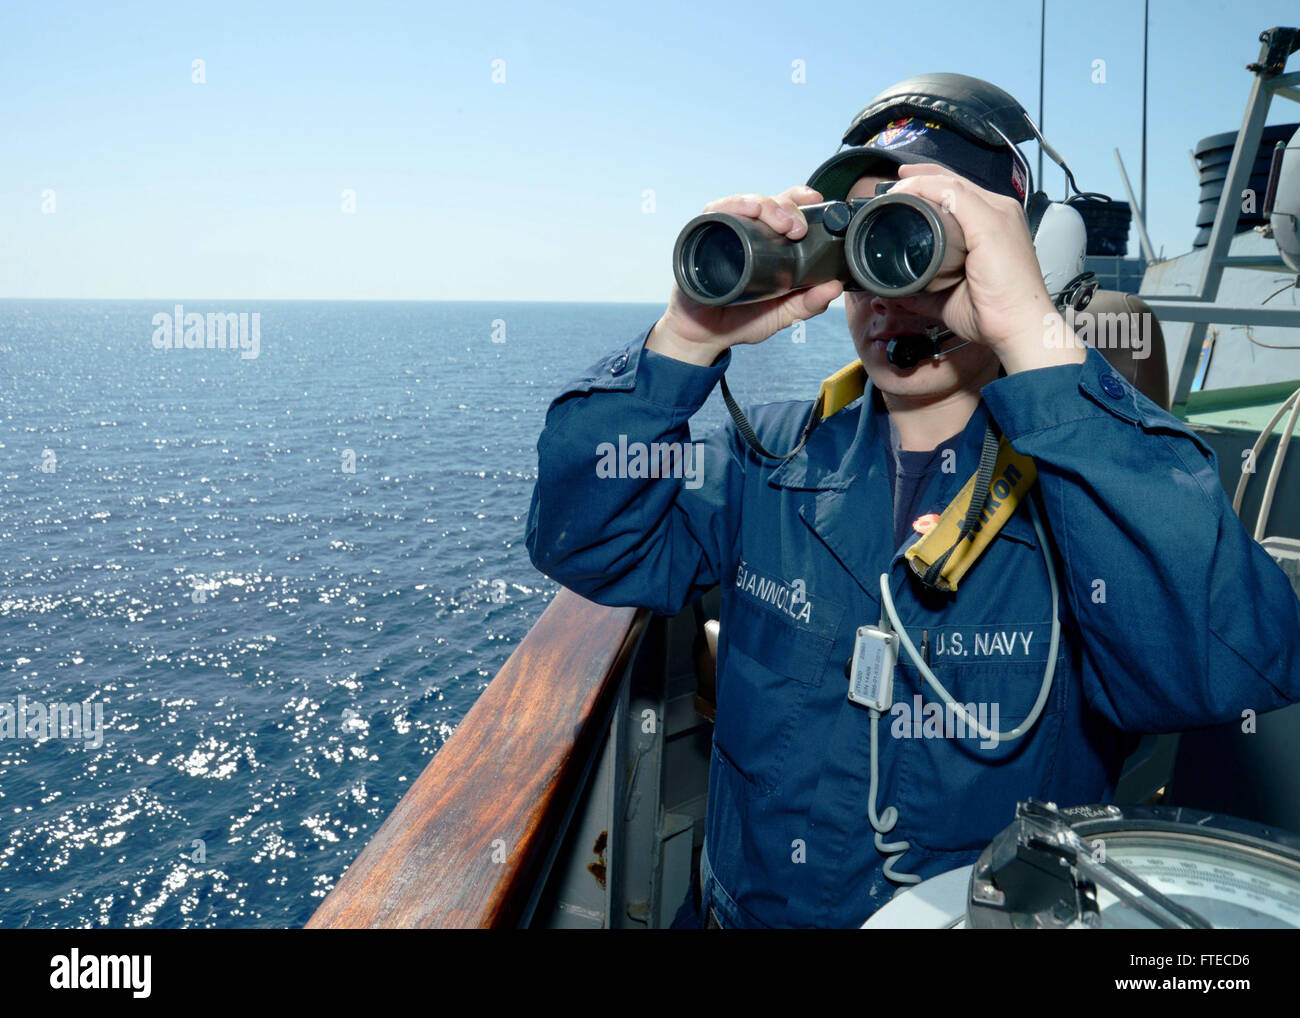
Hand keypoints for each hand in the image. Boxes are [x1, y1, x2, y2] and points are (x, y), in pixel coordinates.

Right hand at [648, 184, 844, 366]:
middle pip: (769, 202)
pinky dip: (735, 206)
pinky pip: (717, 212)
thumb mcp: (783, 314)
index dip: (800, 199)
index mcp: (767, 243)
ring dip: (767, 206)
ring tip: (783, 224)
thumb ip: (809, 303)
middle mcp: (746, 232)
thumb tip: (835, 287)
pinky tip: (749, 210)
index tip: (816, 201)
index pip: (785, 209)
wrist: (705, 338)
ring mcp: (723, 232)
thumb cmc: (741, 321)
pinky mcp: (701, 236)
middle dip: (789, 207)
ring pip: (746, 202)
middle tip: (799, 228)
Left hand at [884, 164, 1084, 372]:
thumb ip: (926, 291)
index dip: (931, 183)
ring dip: (919, 182)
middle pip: (955, 182)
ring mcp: (998, 214)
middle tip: (895, 183)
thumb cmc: (994, 314)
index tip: (904, 188)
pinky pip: (954, 193)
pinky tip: (908, 192)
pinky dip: (927, 188)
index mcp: (996, 223)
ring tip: (894, 191)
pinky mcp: (991, 223)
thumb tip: (901, 291)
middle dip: (922, 176)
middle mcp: (1001, 212)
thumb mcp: (951, 297)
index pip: (961, 192)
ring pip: (952, 183)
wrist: (1018, 327)